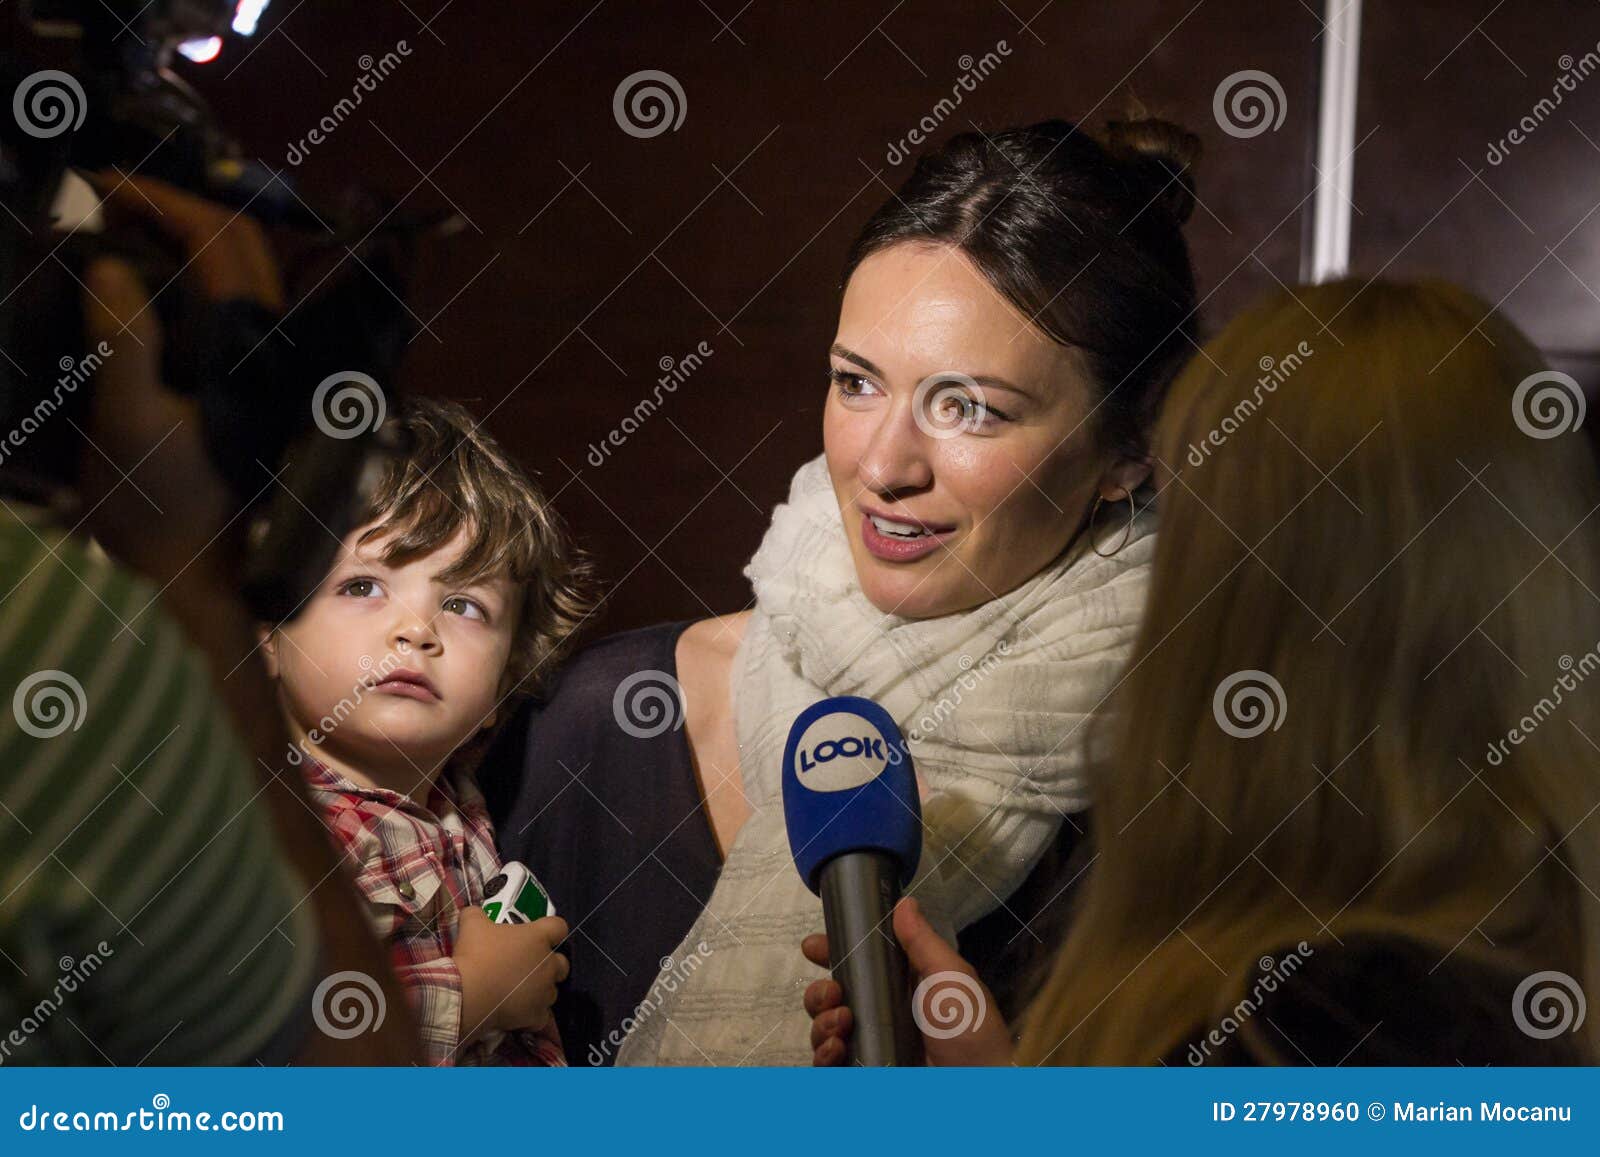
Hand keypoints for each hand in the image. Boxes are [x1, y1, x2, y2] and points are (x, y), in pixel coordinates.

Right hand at [76, 172, 283, 585]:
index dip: (162, 198)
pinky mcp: (244, 378)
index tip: (102, 182)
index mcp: (250, 349)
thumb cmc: (168, 507)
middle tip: (103, 194)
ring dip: (179, 233)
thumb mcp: (129, 424)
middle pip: (236, 240)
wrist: (198, 572)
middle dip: (172, 203)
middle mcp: (269, 346)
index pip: (222, 241)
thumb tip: (112, 266)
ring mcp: (261, 360)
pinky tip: (135, 272)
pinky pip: (224, 301)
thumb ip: (124, 343)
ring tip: (112, 223)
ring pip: (236, 267)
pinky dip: (183, 270)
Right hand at [455, 907, 570, 1038]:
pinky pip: (543, 1017)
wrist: (468, 994)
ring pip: (552, 991)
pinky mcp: (538, 1015)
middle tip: (529, 968)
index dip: (552, 930)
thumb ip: (476, 914)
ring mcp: (545, 991)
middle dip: (551, 965)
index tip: (540, 935)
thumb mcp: (472, 924)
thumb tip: (473, 912)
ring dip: (540, 991)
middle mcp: (548, 964)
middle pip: (563, 963)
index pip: (559, 927)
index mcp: (538, 938)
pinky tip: (521, 1015)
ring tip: (520, 994)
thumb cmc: (474, 954)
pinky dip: (534, 1016)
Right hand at [801, 897, 1014, 1065]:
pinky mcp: (863, 1074)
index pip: (857, 964)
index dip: (832, 953)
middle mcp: (881, 1015)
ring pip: (824, 1030)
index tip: (813, 946)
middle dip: (820, 992)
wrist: (977, 1087)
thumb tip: (903, 902)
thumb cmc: (969, 1028)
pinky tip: (836, 1048)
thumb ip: (923, 942)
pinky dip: (822, 1054)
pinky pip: (828, 1065)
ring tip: (841, 1023)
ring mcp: (870, 1048)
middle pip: (831, 997)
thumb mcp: (951, 976)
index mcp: (902, 986)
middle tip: (833, 993)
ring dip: (822, 1022)